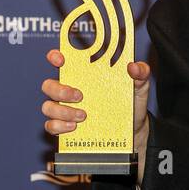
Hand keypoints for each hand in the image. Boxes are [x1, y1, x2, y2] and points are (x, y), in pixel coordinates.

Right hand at [41, 50, 152, 171]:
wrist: (134, 132)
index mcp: (83, 75)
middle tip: (79, 96)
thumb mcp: (139, 87)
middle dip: (60, 90)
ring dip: (62, 111)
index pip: (61, 61)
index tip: (60, 58)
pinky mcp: (65, 128)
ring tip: (83, 115)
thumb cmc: (131, 104)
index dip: (55, 57)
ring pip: (48, 107)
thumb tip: (134, 67)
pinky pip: (51, 126)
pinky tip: (74, 128)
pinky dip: (59, 126)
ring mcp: (65, 110)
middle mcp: (69, 91)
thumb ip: (140, 74)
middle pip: (49, 85)